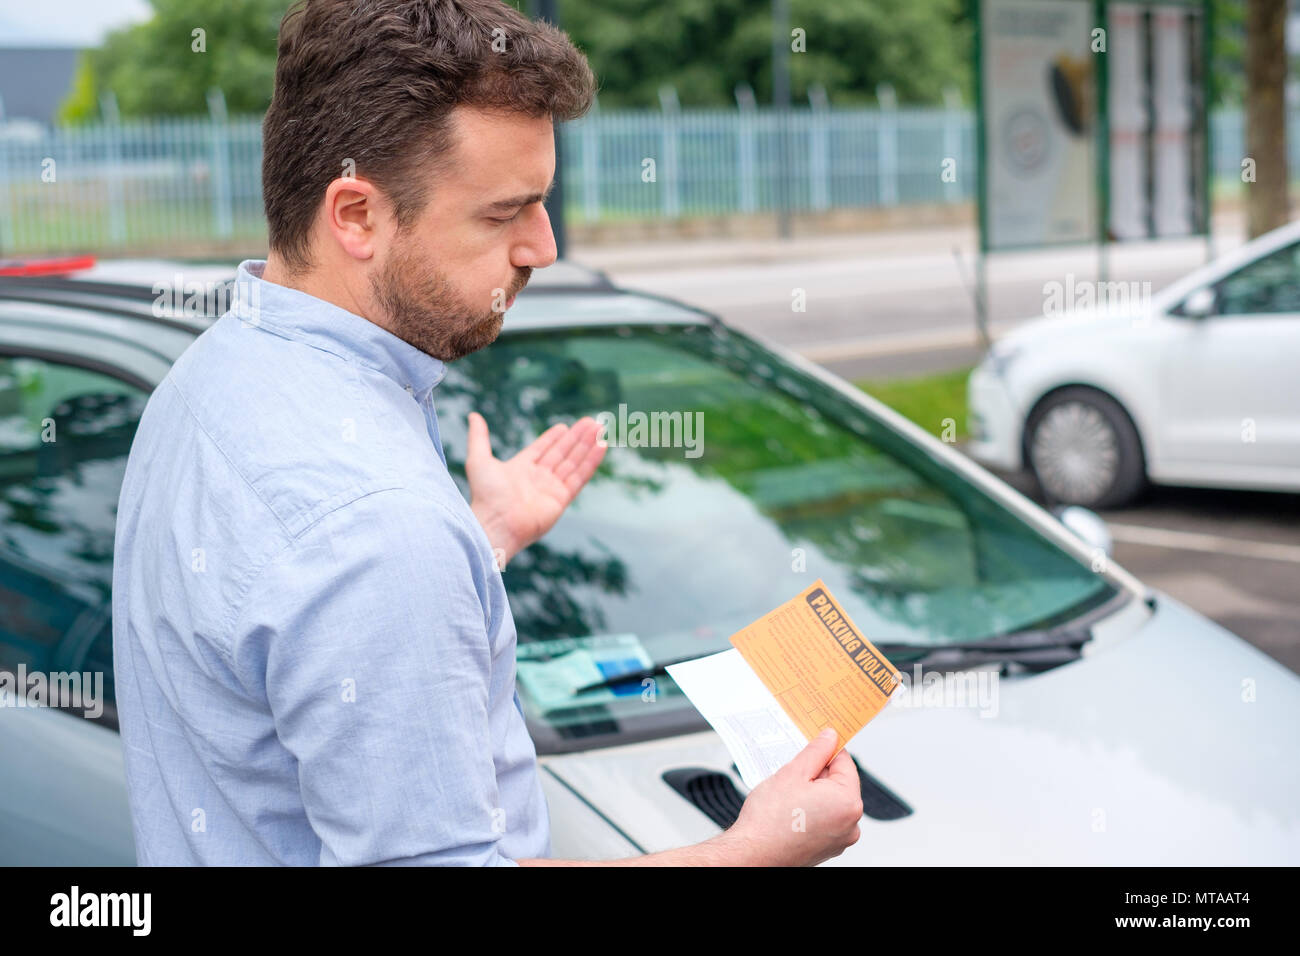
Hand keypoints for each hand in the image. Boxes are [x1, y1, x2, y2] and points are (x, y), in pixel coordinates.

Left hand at [466, 412, 606, 567]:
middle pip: (562, 454)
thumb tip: (473, 415)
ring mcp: (551, 489)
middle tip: (591, 422)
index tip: (565, 426)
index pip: (542, 449)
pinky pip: (580, 477)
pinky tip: (601, 446)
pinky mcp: (562, 500)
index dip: (554, 438)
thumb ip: (479, 437)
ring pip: (573, 463)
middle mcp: (538, 479)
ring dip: (587, 446)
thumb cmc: (485, 495)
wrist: (495, 523)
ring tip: (599, 429)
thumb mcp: (479, 459)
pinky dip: (591, 462)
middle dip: (576, 438)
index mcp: (521, 469)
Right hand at [718, 729, 863, 866]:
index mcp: (848, 802)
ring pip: (829, 801)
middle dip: (816, 774)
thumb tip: (830, 737)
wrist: (753, 854)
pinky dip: (810, 810)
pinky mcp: (828, 847)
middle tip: (792, 773)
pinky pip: (824, 818)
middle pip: (838, 783)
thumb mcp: (793, 773)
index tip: (812, 743)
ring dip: (812, 792)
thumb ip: (816, 751)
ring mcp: (840, 839)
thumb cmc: (769, 821)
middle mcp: (851, 824)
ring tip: (788, 795)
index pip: (844, 762)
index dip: (825, 750)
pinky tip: (790, 810)